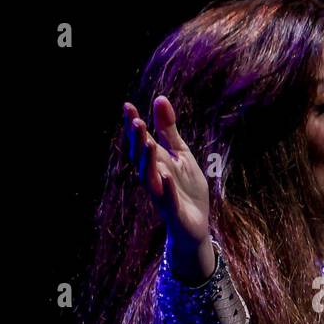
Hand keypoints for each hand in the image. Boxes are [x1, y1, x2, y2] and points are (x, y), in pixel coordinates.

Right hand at [123, 96, 211, 248]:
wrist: (195, 225)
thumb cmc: (186, 188)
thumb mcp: (181, 154)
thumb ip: (169, 130)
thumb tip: (160, 98)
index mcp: (156, 163)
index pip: (141, 142)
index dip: (133, 126)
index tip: (127, 106)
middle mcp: (154, 178)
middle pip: (141, 158)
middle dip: (138, 141)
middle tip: (137, 121)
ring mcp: (163, 196)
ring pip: (150, 178)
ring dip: (148, 162)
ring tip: (148, 143)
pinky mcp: (175, 212)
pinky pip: (169, 200)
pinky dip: (167, 189)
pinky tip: (166, 176)